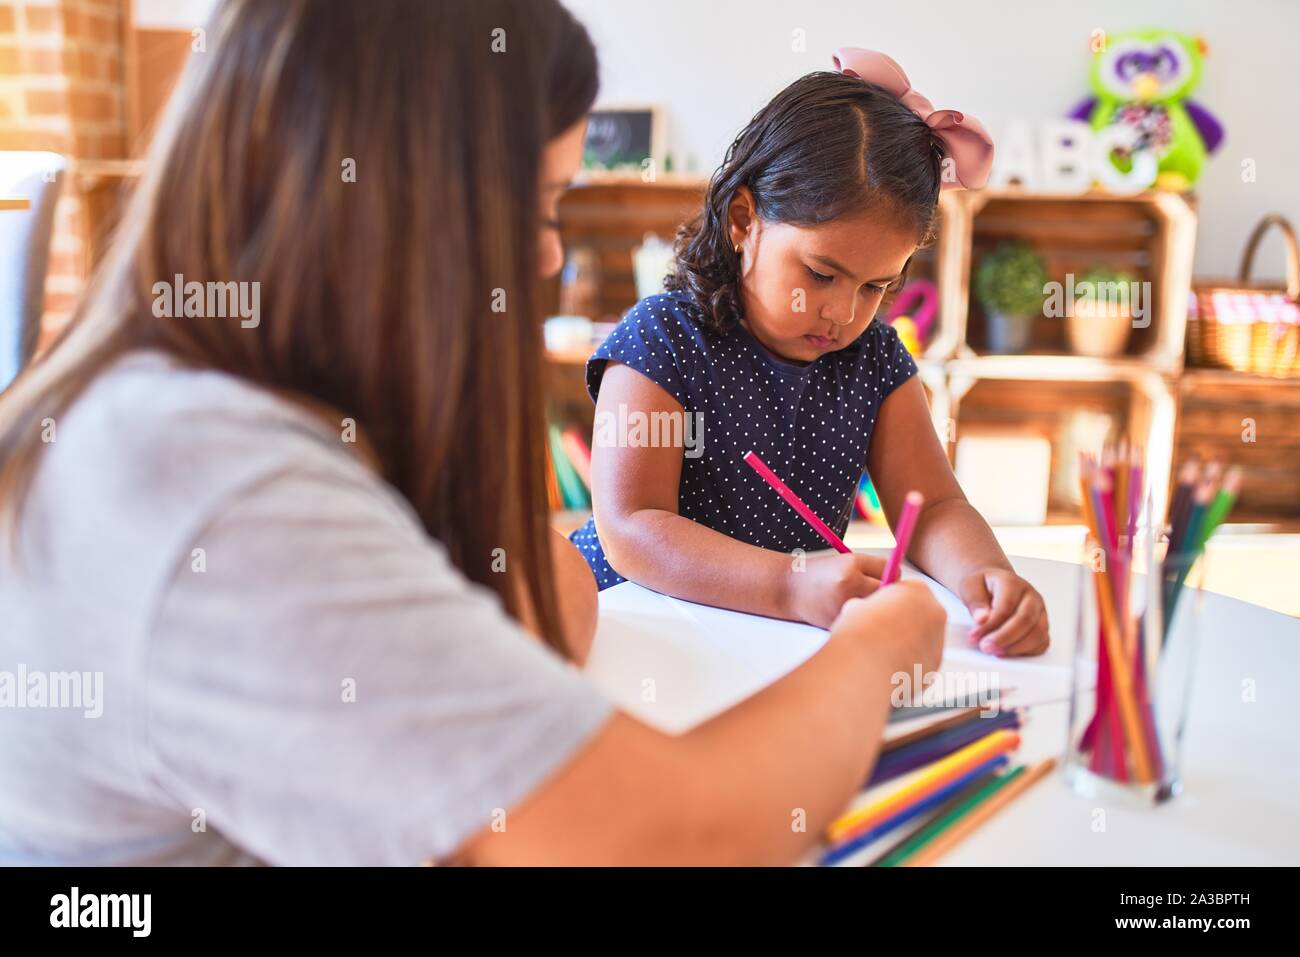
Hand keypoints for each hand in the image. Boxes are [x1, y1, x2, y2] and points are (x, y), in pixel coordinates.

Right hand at [786, 551, 885, 628]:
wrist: (790, 589)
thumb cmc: (823, 572)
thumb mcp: (848, 561)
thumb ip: (876, 568)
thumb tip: (902, 581)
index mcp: (850, 571)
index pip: (891, 573)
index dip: (892, 575)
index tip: (889, 576)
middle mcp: (847, 591)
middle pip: (887, 596)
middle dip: (888, 594)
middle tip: (877, 591)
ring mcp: (842, 611)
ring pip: (877, 611)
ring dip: (876, 608)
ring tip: (860, 602)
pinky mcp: (839, 626)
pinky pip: (864, 623)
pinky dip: (863, 619)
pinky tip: (849, 613)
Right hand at [831, 580, 945, 675]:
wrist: (867, 669)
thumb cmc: (860, 633)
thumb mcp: (856, 606)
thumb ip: (868, 605)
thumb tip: (865, 612)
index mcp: (916, 590)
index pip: (907, 589)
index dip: (890, 599)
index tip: (878, 608)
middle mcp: (934, 612)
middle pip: (920, 611)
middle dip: (903, 619)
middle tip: (879, 630)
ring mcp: (938, 639)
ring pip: (923, 636)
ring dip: (907, 641)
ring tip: (881, 650)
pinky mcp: (936, 664)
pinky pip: (922, 658)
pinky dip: (910, 660)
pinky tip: (888, 664)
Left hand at [958, 568, 1048, 656]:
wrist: (990, 585)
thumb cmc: (980, 586)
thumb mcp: (969, 586)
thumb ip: (974, 601)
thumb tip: (981, 619)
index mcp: (1013, 583)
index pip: (1007, 606)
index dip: (991, 625)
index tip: (974, 636)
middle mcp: (1031, 596)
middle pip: (1026, 620)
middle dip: (1004, 638)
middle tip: (985, 647)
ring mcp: (1040, 611)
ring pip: (1038, 633)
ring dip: (1016, 647)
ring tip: (995, 652)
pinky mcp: (1042, 625)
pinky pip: (1042, 642)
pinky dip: (1026, 652)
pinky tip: (1007, 652)